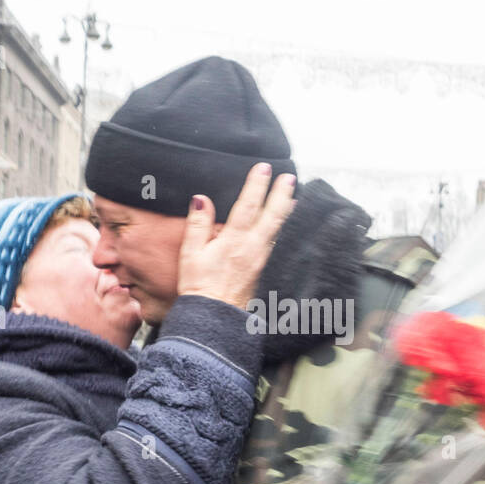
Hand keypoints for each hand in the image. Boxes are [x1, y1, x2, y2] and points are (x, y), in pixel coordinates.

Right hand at [176, 163, 295, 310]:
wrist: (214, 316)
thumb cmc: (199, 286)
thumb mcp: (190, 253)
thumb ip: (198, 224)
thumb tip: (201, 199)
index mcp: (233, 241)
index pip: (248, 206)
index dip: (256, 185)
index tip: (264, 168)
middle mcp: (252, 247)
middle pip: (272, 215)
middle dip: (281, 194)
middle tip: (290, 177)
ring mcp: (260, 258)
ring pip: (277, 228)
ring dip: (285, 210)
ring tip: (293, 196)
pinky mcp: (262, 268)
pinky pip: (275, 241)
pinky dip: (280, 227)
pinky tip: (282, 224)